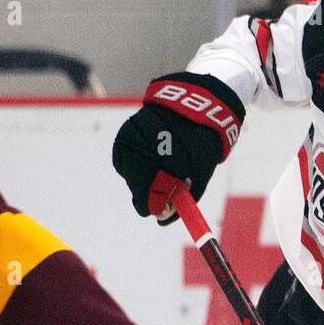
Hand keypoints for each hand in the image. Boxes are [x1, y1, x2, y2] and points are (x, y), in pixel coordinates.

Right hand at [112, 72, 243, 222]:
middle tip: (164, 188)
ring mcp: (131, 143)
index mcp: (163, 166)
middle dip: (150, 193)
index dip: (157, 208)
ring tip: (162, 164)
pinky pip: (124, 161)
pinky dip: (135, 163)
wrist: (193, 105)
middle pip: (138, 190)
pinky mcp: (125, 135)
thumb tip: (162, 220)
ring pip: (130, 176)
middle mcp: (143, 154)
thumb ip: (180, 202)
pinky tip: (150, 155)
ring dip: (142, 177)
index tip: (164, 210)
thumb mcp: (198, 178)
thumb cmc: (199, 147)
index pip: (149, 200)